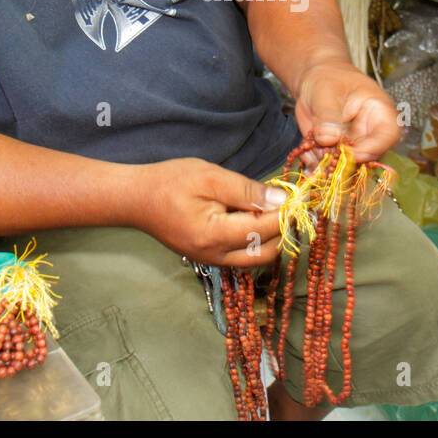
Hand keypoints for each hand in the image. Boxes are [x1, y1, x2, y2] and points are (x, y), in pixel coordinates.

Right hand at [135, 158, 284, 266]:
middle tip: (290, 203)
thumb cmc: (170, 182)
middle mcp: (216, 256)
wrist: (136, 199)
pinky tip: (254, 217)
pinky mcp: (209, 257)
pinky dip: (256, 240)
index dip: (287, 214)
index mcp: (216, 236)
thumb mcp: (210, 177)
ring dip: (271, 237)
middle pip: (266, 253)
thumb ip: (246, 190)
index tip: (301, 197)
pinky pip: (242, 256)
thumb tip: (281, 200)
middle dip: (283, 230)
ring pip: (256, 258)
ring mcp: (211, 260)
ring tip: (274, 209)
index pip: (265, 229)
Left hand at [294, 60, 400, 164]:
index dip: (375, 147)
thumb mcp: (326, 91)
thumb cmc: (327, 78)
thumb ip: (328, 114)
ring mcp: (353, 145)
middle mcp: (369, 132)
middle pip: (369, 157)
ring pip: (347, 166)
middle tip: (325, 159)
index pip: (389, 134)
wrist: (313, 82)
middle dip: (346, 163)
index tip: (354, 154)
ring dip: (327, 166)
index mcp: (378, 111)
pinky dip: (315, 164)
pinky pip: (328, 166)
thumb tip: (329, 139)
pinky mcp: (336, 152)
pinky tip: (305, 154)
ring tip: (310, 153)